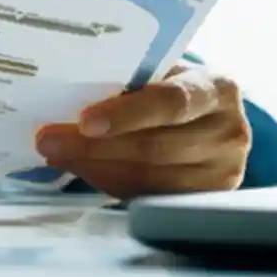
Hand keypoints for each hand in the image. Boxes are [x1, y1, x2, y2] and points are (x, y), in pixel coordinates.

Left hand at [35, 65, 251, 199]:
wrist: (207, 122)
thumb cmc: (170, 89)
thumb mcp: (159, 76)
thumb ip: (126, 83)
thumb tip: (61, 97)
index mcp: (218, 88)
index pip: (173, 102)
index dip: (127, 114)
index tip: (84, 121)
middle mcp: (230, 131)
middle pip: (154, 147)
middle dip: (92, 145)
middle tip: (47, 139)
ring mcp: (223, 172)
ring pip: (146, 177)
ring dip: (92, 166)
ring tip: (55, 153)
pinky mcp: (205, 200)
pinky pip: (146, 196)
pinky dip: (107, 181)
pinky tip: (80, 168)